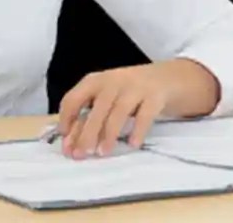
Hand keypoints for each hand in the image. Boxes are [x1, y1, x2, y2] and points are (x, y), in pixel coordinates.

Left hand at [55, 59, 220, 158]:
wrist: (168, 77)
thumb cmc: (130, 91)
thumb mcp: (107, 98)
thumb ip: (89, 116)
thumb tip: (70, 144)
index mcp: (96, 81)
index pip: (74, 98)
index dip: (66, 119)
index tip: (65, 140)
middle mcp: (114, 81)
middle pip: (97, 108)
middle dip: (87, 132)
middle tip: (80, 154)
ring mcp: (136, 87)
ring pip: (119, 111)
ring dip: (109, 134)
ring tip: (103, 153)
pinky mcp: (155, 96)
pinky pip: (145, 114)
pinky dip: (138, 130)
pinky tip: (133, 145)